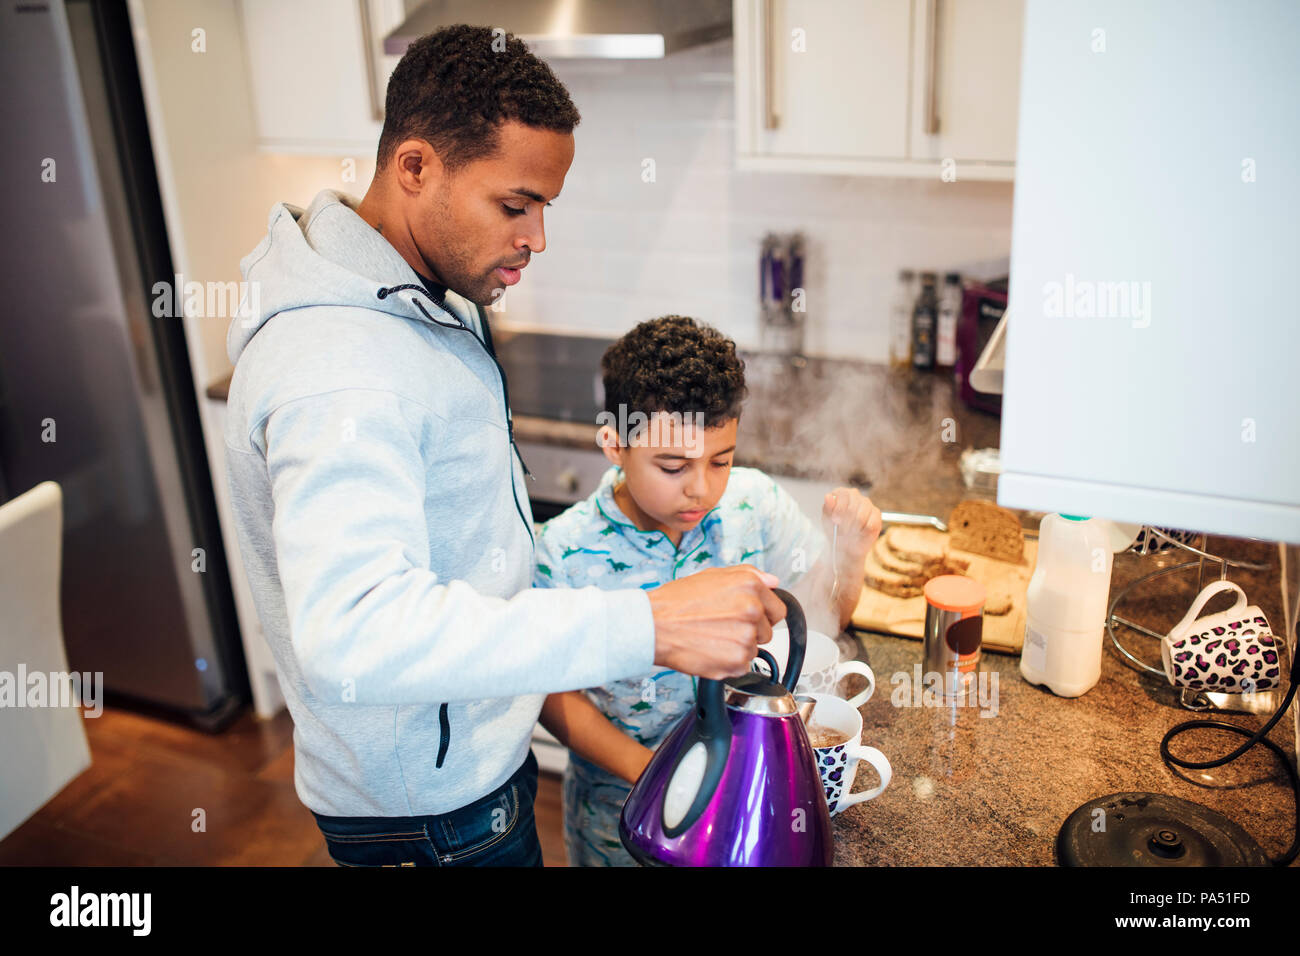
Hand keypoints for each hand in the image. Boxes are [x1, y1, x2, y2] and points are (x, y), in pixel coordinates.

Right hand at [647, 566, 785, 679]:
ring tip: (712, 637)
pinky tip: (710, 649)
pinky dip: (729, 662)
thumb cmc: (678, 601)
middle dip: (751, 631)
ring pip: (754, 649)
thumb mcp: (713, 575)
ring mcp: (746, 638)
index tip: (747, 617)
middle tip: (723, 626)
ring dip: (738, 646)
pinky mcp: (737, 662)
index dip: (762, 614)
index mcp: (750, 586)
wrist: (654, 625)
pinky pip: (743, 666)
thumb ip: (749, 575)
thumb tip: (773, 582)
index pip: (778, 608)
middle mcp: (752, 610)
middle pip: (768, 631)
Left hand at [822, 488, 882, 560]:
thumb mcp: (827, 520)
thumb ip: (827, 508)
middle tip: (842, 531)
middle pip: (852, 507)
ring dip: (853, 529)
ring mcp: (867, 503)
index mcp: (841, 493)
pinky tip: (860, 532)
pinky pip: (870, 524)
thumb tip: (828, 497)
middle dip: (845, 523)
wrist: (845, 544)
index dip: (839, 510)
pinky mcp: (876, 514)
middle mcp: (855, 495)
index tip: (835, 520)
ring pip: (861, 517)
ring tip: (850, 532)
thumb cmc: (834, 529)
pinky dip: (863, 532)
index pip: (843, 496)